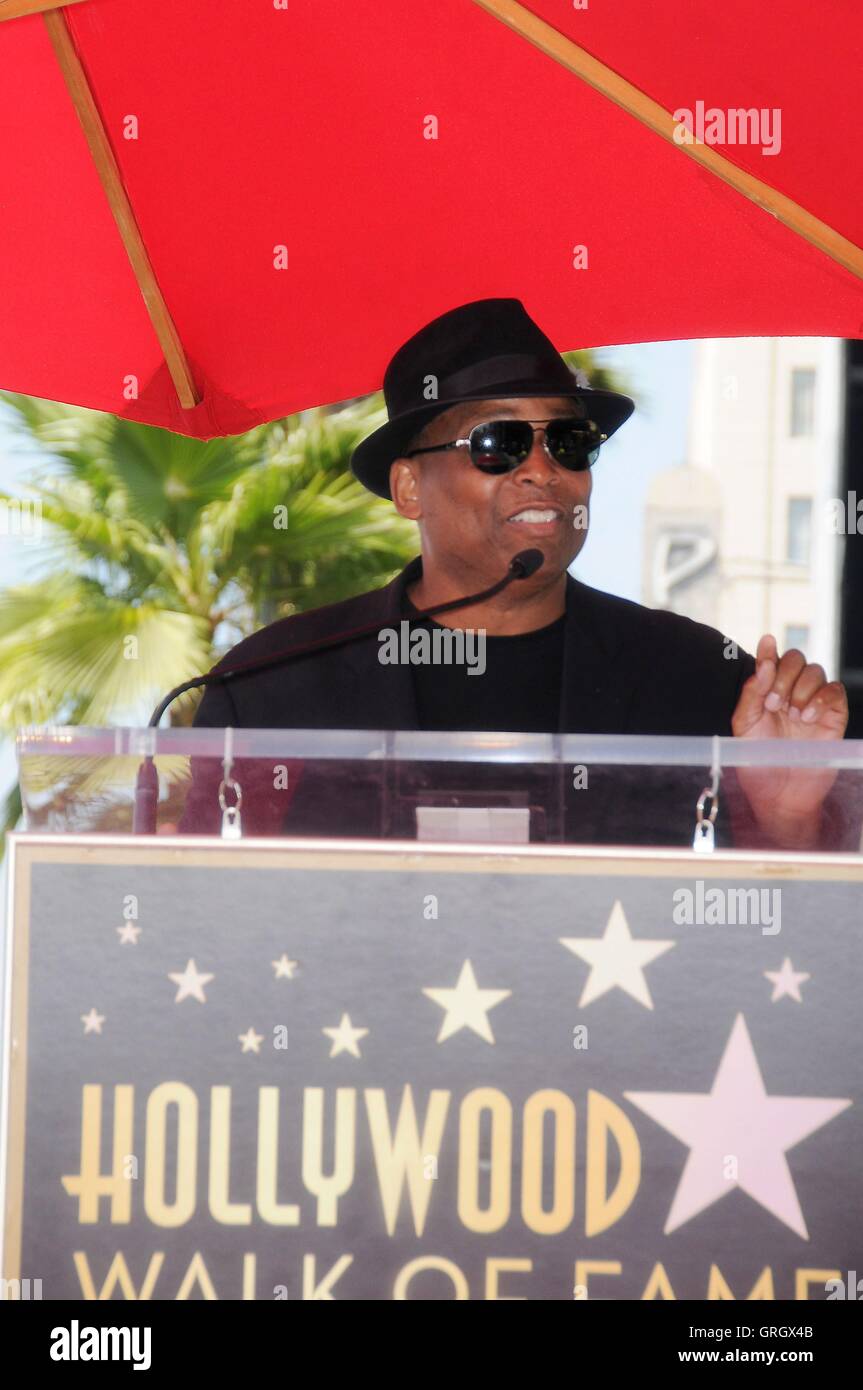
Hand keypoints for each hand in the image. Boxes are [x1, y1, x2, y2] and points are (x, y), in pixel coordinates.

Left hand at [731, 634, 847, 844]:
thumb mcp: (745, 726)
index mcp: (767, 691)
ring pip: (816, 671)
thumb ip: (751, 693)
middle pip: (796, 658)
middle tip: (774, 704)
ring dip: (801, 688)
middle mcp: (791, 692)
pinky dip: (821, 698)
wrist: (779, 794)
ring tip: (792, 715)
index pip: (771, 660)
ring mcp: (813, 702)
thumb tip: (763, 663)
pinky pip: (835, 691)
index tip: (766, 643)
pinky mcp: (833, 716)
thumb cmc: (758, 762)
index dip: (769, 649)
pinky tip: (807, 716)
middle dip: (784, 675)